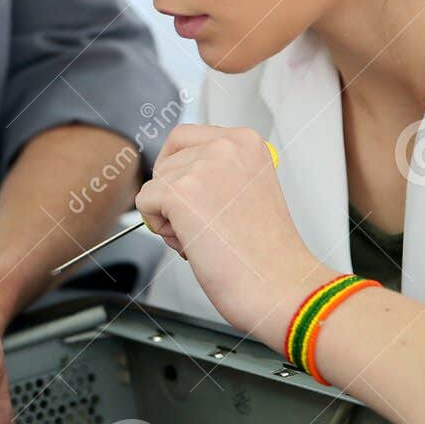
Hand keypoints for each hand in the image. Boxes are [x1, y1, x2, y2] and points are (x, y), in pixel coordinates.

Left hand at [135, 124, 333, 344]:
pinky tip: (194, 242)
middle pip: (166, 162)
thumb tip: (177, 174)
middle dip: (175, 195)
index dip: (182, 171)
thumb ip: (218, 173)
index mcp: (246, 142)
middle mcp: (225, 146)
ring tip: (207, 236)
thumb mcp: (249, 189)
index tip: (196, 196)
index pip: (184, 137)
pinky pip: (144, 203)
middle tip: (209, 224)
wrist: (280, 286)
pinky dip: (159, 228)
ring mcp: (201, 167)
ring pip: (155, 185)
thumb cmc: (268, 253)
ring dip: (170, 216)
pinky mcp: (180, 192)